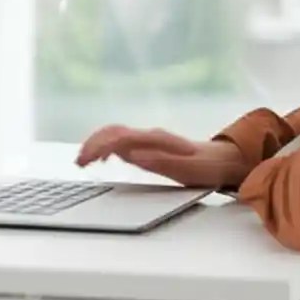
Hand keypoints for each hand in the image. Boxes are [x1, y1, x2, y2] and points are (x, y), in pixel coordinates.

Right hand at [75, 125, 250, 188]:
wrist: (220, 160)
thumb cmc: (204, 167)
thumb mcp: (185, 168)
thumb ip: (158, 160)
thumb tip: (132, 154)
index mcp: (155, 139)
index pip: (120, 138)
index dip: (100, 147)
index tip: (87, 160)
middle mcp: (148, 135)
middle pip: (112, 132)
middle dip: (92, 145)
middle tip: (79, 162)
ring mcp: (146, 139)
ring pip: (113, 134)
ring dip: (94, 144)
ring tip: (81, 161)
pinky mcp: (145, 145)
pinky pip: (119, 140)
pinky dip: (103, 147)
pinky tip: (98, 159)